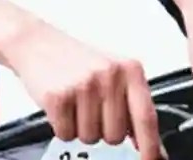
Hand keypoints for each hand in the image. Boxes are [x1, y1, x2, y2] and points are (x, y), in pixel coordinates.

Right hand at [3, 19, 164, 159]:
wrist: (38, 44)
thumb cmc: (79, 62)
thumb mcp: (114, 75)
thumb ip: (133, 107)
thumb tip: (153, 148)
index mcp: (130, 70)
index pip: (146, 117)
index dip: (151, 147)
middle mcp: (110, 75)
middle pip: (115, 136)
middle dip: (103, 130)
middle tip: (92, 107)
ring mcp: (84, 85)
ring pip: (90, 138)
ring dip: (81, 127)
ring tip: (76, 102)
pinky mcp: (58, 96)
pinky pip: (66, 135)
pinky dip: (63, 126)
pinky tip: (63, 105)